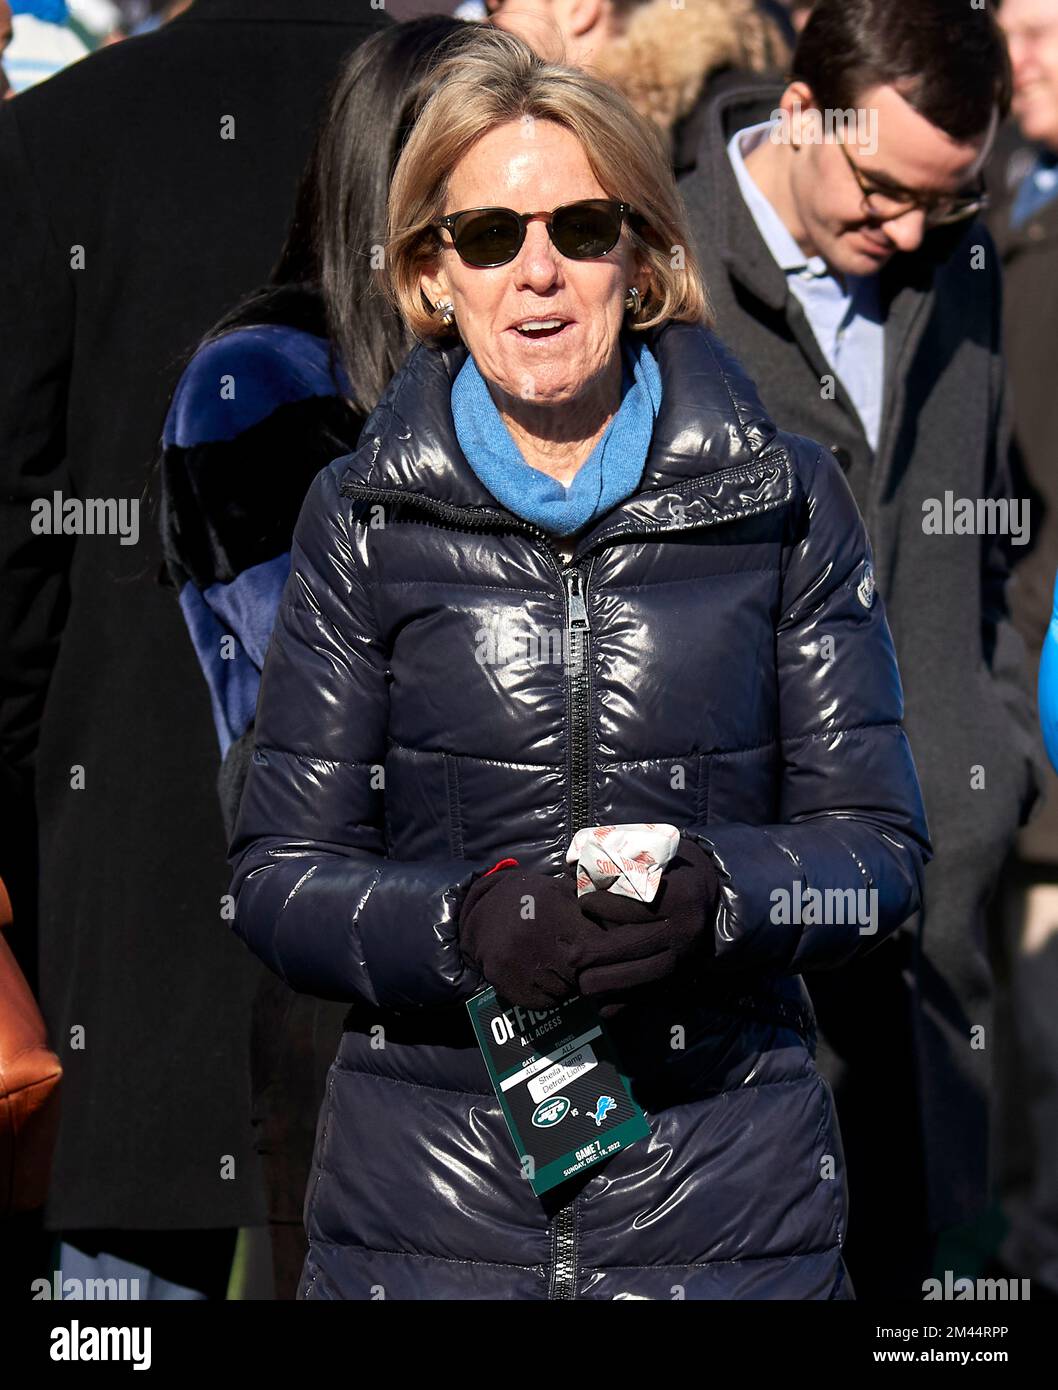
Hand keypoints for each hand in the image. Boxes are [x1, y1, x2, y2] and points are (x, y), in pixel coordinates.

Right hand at [458, 866, 589, 1008]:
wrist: (485, 909)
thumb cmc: (532, 899)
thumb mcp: (560, 891)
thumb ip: (589, 905)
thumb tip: (620, 918)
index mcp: (556, 917)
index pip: (596, 950)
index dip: (603, 954)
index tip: (602, 954)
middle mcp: (538, 942)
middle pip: (581, 976)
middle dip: (585, 972)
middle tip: (581, 965)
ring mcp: (520, 965)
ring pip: (563, 992)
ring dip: (566, 985)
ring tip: (559, 968)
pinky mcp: (506, 982)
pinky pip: (543, 1003)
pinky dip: (548, 996)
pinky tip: (544, 979)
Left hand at [574, 837, 720, 1012]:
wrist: (711, 892)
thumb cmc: (671, 866)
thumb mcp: (653, 850)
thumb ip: (618, 858)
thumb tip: (571, 867)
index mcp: (681, 896)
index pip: (637, 906)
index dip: (605, 905)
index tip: (582, 903)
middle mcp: (687, 929)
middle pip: (639, 945)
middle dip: (601, 952)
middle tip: (570, 955)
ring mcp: (687, 955)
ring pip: (647, 975)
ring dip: (611, 982)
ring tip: (582, 983)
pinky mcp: (683, 973)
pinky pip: (655, 994)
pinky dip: (627, 1003)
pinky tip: (602, 1006)